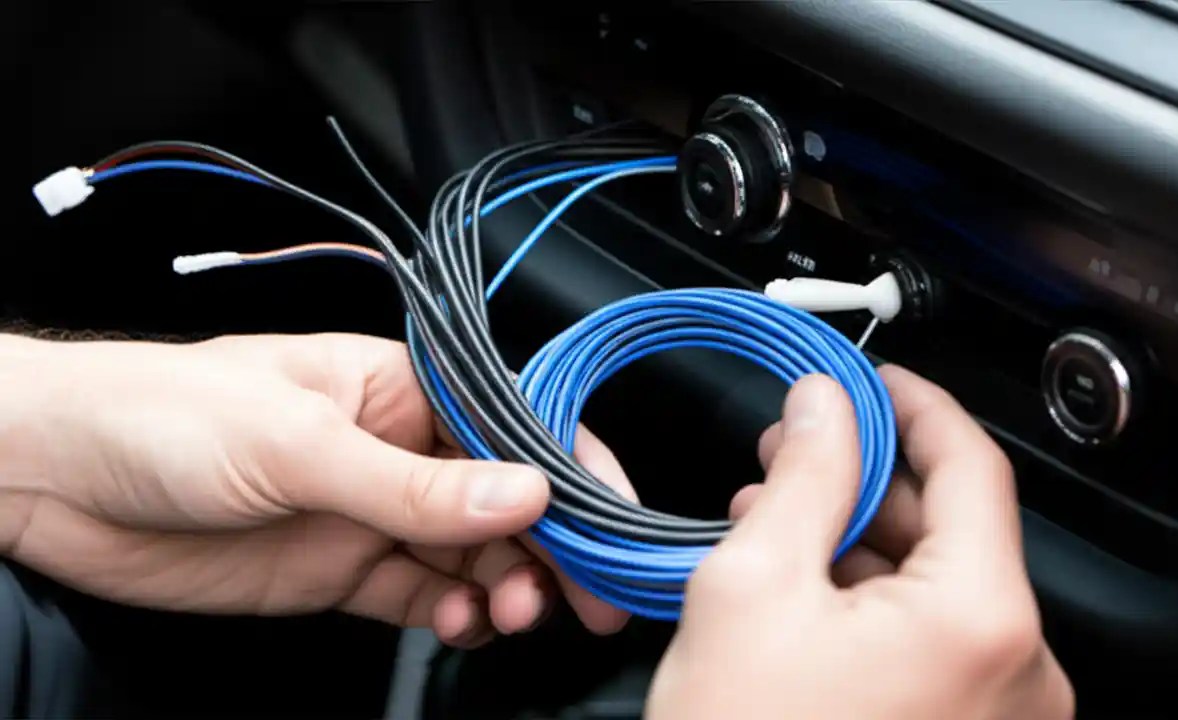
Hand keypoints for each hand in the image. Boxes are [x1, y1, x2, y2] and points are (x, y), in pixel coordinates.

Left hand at [0, 332, 632, 646]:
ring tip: (509, 613)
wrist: (55, 477)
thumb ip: (413, 484)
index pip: (514, 424)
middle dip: (552, 544)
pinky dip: (454, 617)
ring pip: (473, 555)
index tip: (608, 522)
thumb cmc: (160, 413)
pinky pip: (423, 596)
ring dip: (507, 587)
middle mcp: (398, 447)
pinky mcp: (342, 569)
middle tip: (581, 593)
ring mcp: (372, 513)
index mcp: (400, 386)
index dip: (571, 471)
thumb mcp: (298, 444)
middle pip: (506, 499)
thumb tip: (520, 495)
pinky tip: (458, 625)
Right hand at [646, 367, 1073, 719]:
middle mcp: (1015, 669)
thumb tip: (823, 405)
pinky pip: (932, 638)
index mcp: (981, 618)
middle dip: (866, 478)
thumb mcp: (753, 587)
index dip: (913, 405)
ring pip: (938, 583)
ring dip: (860, 539)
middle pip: (954, 525)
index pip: (971, 464)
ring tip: (777, 517)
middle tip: (794, 448)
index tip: (871, 379)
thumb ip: (802, 476)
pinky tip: (803, 583)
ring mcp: (998, 712)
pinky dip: (873, 600)